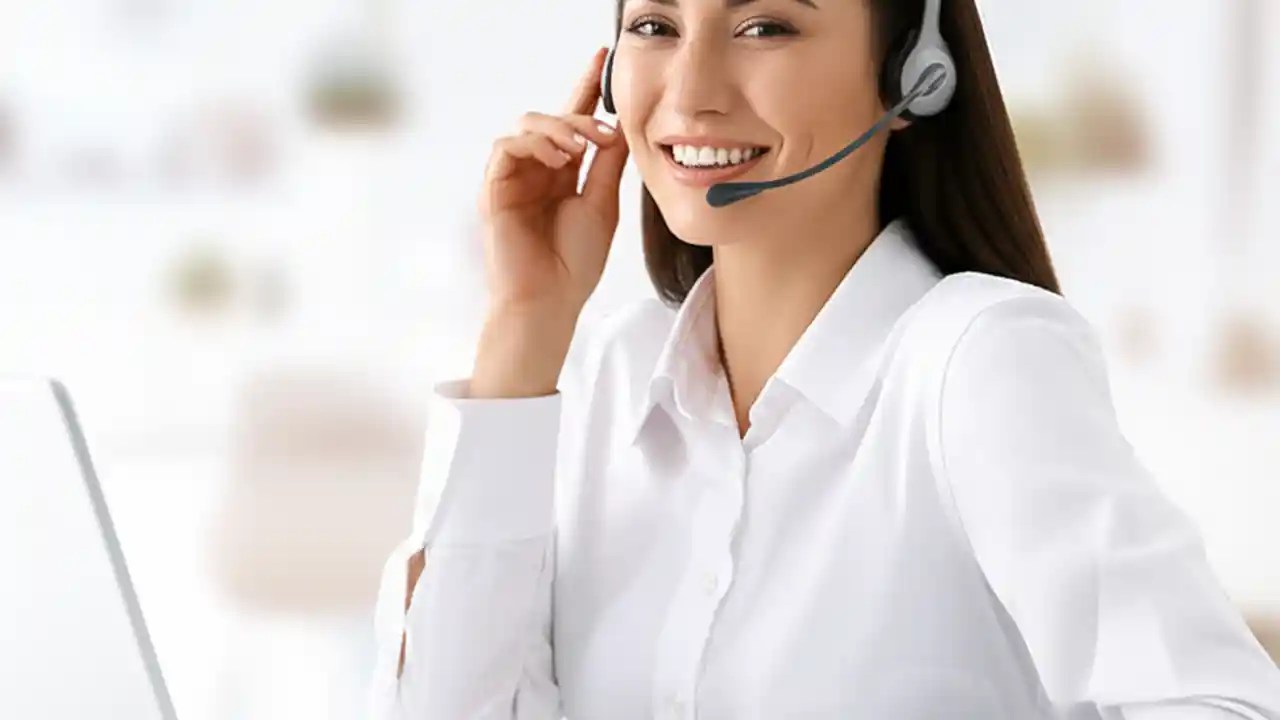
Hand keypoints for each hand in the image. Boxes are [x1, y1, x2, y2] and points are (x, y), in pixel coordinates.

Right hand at [477, 47, 630, 318]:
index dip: (585, 89)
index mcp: (562, 174)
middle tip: (604, 131)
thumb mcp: (602, 204)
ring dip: (557, 128)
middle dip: (578, 115)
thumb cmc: (575, 262)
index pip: (573, 123)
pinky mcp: (494, 188)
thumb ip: (606, 165)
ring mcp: (512, 178)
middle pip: (550, 118)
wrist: (550, 299)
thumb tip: (619, 125)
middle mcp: (536, 171)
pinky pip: (506, 146)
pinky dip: (533, 144)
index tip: (602, 58)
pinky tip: (557, 159)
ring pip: (526, 126)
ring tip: (581, 147)